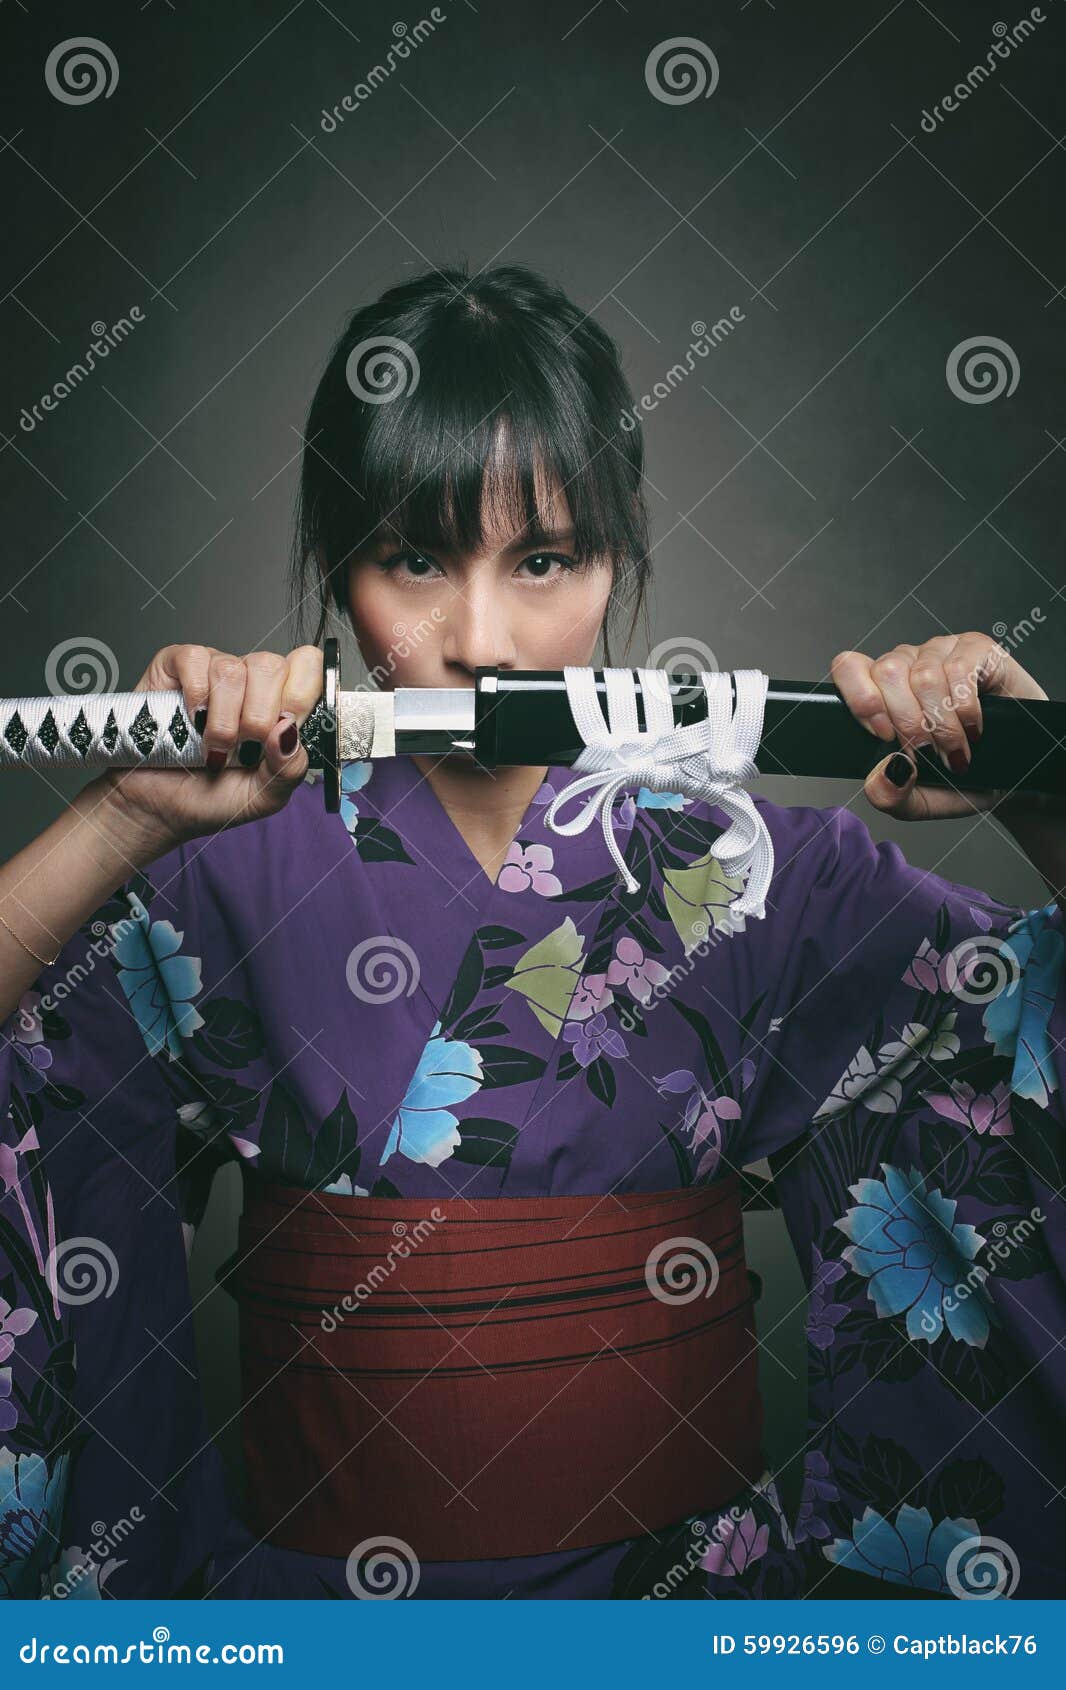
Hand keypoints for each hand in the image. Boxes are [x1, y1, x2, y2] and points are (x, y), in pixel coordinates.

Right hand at [89, 644, 320, 856]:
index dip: (299, 695)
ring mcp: (214, 669)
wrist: (157, 808)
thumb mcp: (264, 797)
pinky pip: (196, 659)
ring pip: (233, 668)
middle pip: (271, 665)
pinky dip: (195, 696)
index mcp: (280, 704)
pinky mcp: (176, 666)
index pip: (308, 666)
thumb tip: (289, 731)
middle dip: (258, 717)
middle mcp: (250, 681)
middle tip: (243, 747)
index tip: (282, 729)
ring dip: (222, 719)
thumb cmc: (211, 798)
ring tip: (212, 747)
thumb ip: (290, 768)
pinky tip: (191, 720)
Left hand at [830, 633, 1048, 821]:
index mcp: (880, 692)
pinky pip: (959, 669)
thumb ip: (888, 795)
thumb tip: (885, 770)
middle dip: (908, 723)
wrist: (1011, 776)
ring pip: (923, 675)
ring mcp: (939, 653)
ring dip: (942, 723)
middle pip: (886, 673)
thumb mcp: (915, 802)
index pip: (849, 668)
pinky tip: (974, 728)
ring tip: (956, 749)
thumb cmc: (959, 781)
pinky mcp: (975, 649)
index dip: (861, 698)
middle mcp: (906, 665)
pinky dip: (966, 709)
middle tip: (928, 752)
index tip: (883, 735)